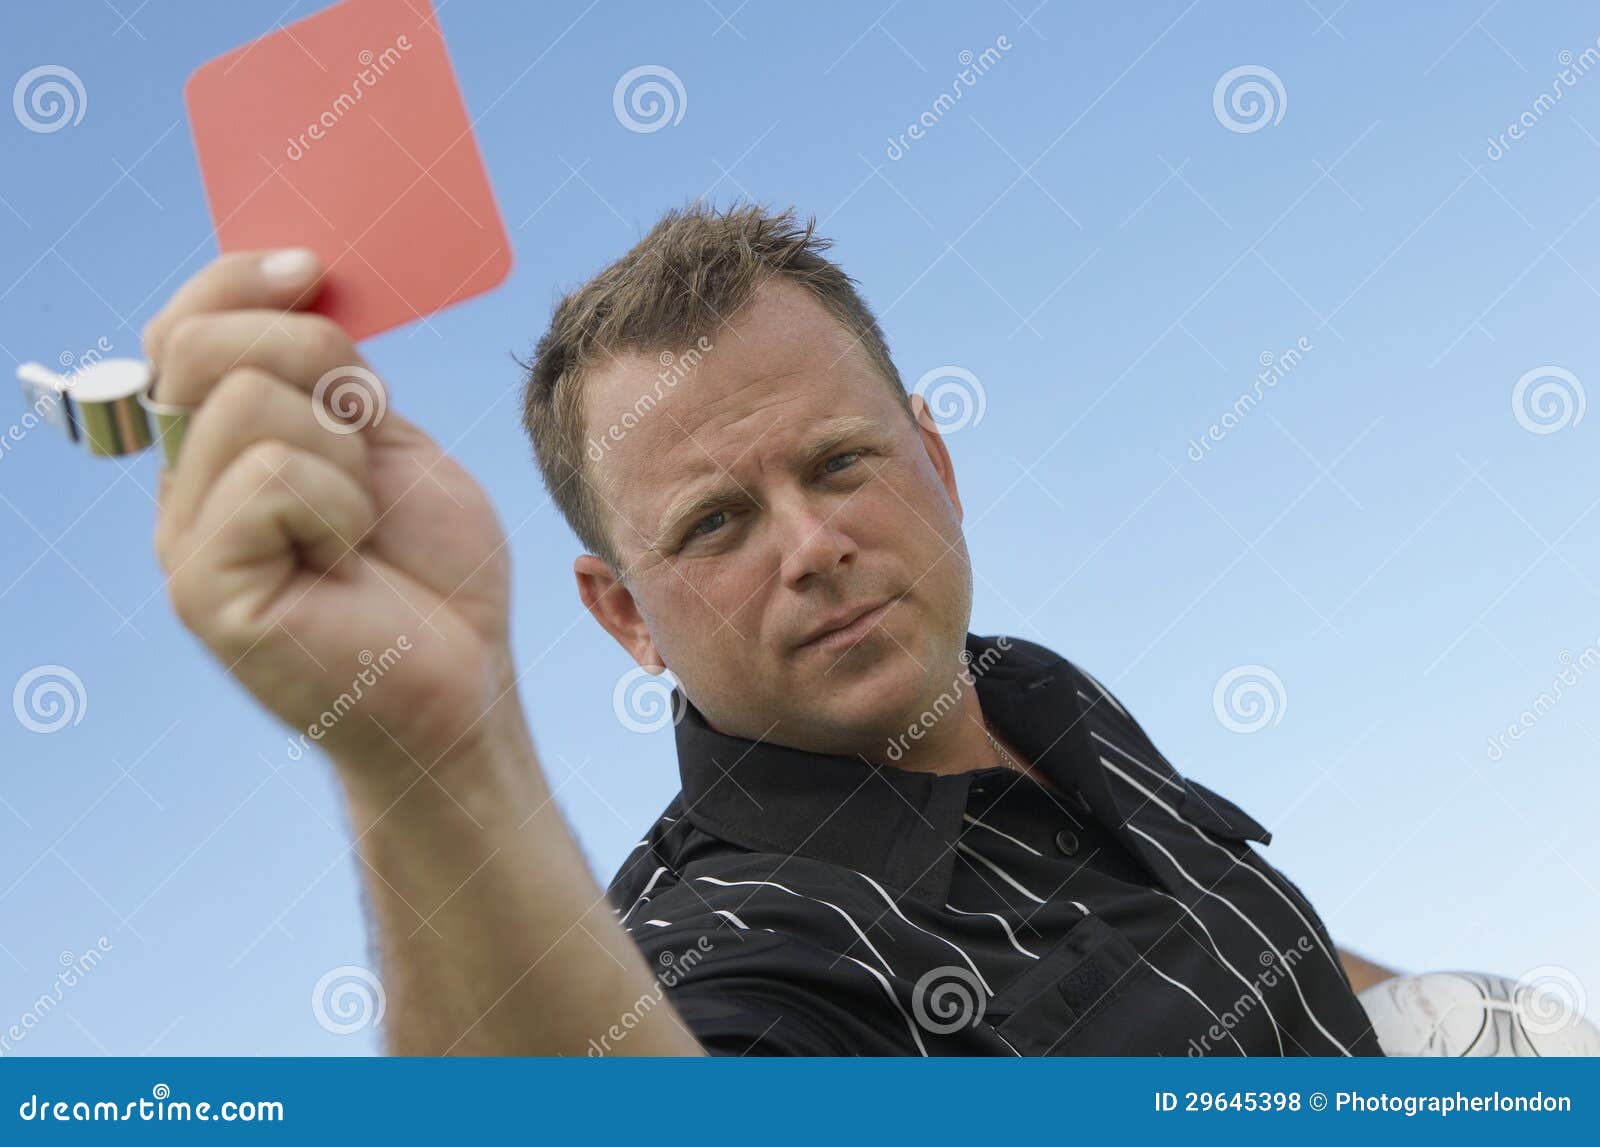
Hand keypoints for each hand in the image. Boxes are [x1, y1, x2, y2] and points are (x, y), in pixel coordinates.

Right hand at [147, 249, 516, 780]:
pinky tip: (347, 558)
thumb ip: (332, 377)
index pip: (183, 329)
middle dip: (310, 353)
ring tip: (361, 523)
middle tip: (368, 423)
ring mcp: (185, 538)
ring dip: (343, 451)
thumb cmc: (433, 572)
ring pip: (245, 401)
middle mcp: (186, 488)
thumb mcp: (390, 445)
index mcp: (223, 448)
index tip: (314, 272)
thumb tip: (296, 283)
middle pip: (198, 344)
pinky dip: (339, 502)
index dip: (239, 281)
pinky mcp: (204, 588)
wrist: (464, 683)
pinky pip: (270, 476)